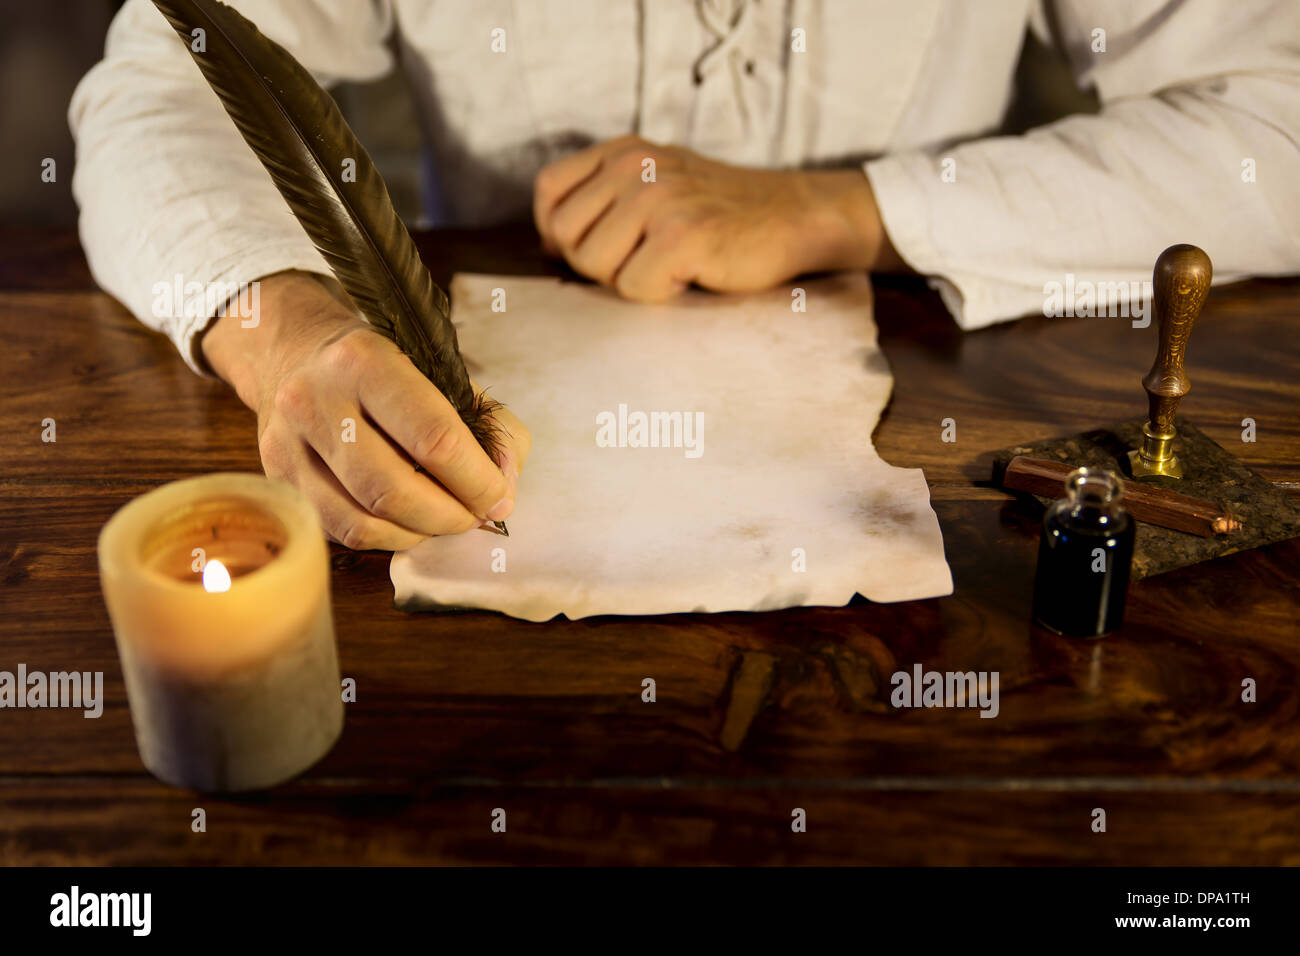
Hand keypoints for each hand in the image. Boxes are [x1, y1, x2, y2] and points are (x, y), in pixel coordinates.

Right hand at [199, 271, 529, 550]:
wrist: (292, 353)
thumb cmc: (381, 369)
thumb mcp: (438, 373)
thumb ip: (489, 427)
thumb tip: (503, 495)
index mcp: (365, 361)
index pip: (434, 437)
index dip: (476, 481)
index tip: (498, 498)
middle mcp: (317, 399)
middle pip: (393, 489)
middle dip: (449, 516)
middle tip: (473, 517)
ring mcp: (288, 443)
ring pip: (363, 520)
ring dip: (418, 534)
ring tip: (442, 521)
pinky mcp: (277, 477)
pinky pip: (340, 531)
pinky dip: (385, 538)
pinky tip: (406, 523)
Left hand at [533, 134, 903, 301]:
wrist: (796, 216)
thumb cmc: (722, 213)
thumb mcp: (657, 183)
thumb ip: (604, 200)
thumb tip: (547, 246)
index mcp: (623, 150)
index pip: (549, 193)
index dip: (559, 233)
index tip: (598, 249)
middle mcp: (636, 166)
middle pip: (566, 237)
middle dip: (596, 264)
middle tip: (643, 261)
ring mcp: (659, 198)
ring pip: (594, 265)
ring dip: (628, 279)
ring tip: (669, 264)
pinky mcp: (684, 235)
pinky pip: (633, 288)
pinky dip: (659, 294)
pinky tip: (691, 275)